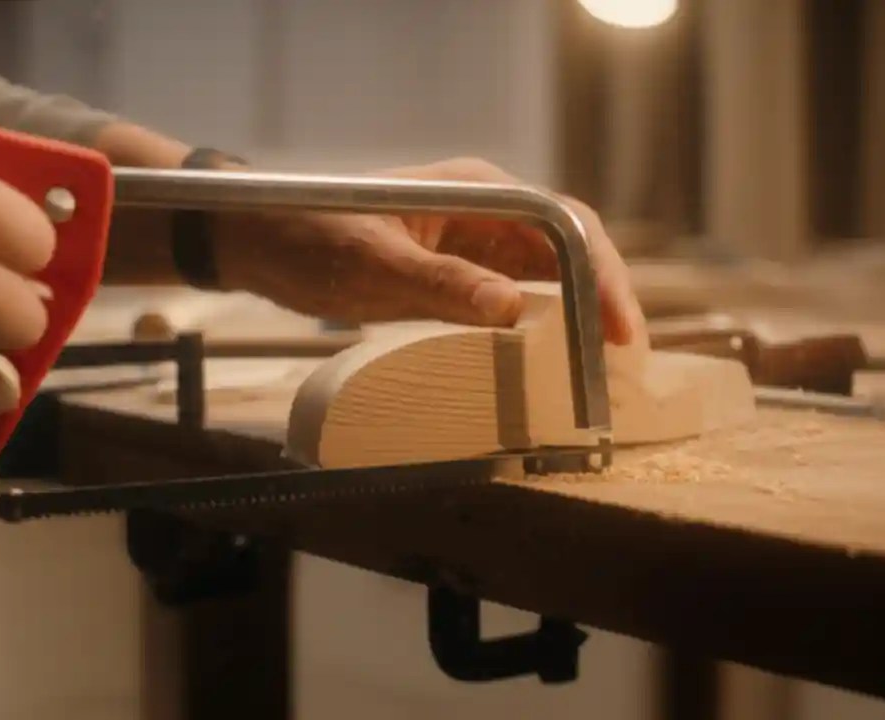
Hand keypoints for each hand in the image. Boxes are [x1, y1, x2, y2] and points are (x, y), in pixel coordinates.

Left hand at [211, 158, 644, 345]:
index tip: (616, 328)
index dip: (599, 276)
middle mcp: (487, 211)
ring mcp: (475, 240)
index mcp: (477, 191)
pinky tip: (556, 356)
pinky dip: (543, 324)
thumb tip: (513, 310)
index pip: (563, 226)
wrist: (261, 240)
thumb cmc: (309, 237)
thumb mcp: (374, 265)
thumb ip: (442, 285)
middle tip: (624, 358)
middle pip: (569, 249)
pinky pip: (516, 296)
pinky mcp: (458, 271)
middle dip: (603, 299)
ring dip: (580, 314)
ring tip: (604, 365)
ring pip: (550, 275)